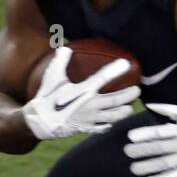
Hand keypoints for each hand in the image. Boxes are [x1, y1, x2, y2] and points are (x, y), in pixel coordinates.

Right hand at [21, 46, 139, 139]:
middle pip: (114, 101)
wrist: (39, 122)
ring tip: (129, 108)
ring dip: (122, 112)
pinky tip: (112, 122)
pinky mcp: (85, 128)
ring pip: (112, 117)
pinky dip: (108, 124)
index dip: (116, 70)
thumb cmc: (46, 97)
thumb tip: (65, 47)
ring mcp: (89, 119)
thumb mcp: (52, 77)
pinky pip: (101, 127)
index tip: (127, 64)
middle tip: (137, 90)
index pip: (103, 78)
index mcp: (83, 91)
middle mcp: (89, 106)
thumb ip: (60, 61)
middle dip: (128, 95)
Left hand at [124, 103, 176, 176]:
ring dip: (148, 166)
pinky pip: (175, 175)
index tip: (130, 137)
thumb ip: (167, 109)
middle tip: (128, 152)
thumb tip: (150, 105)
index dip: (145, 134)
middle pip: (159, 147)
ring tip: (134, 168)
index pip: (160, 131)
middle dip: (142, 150)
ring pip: (164, 162)